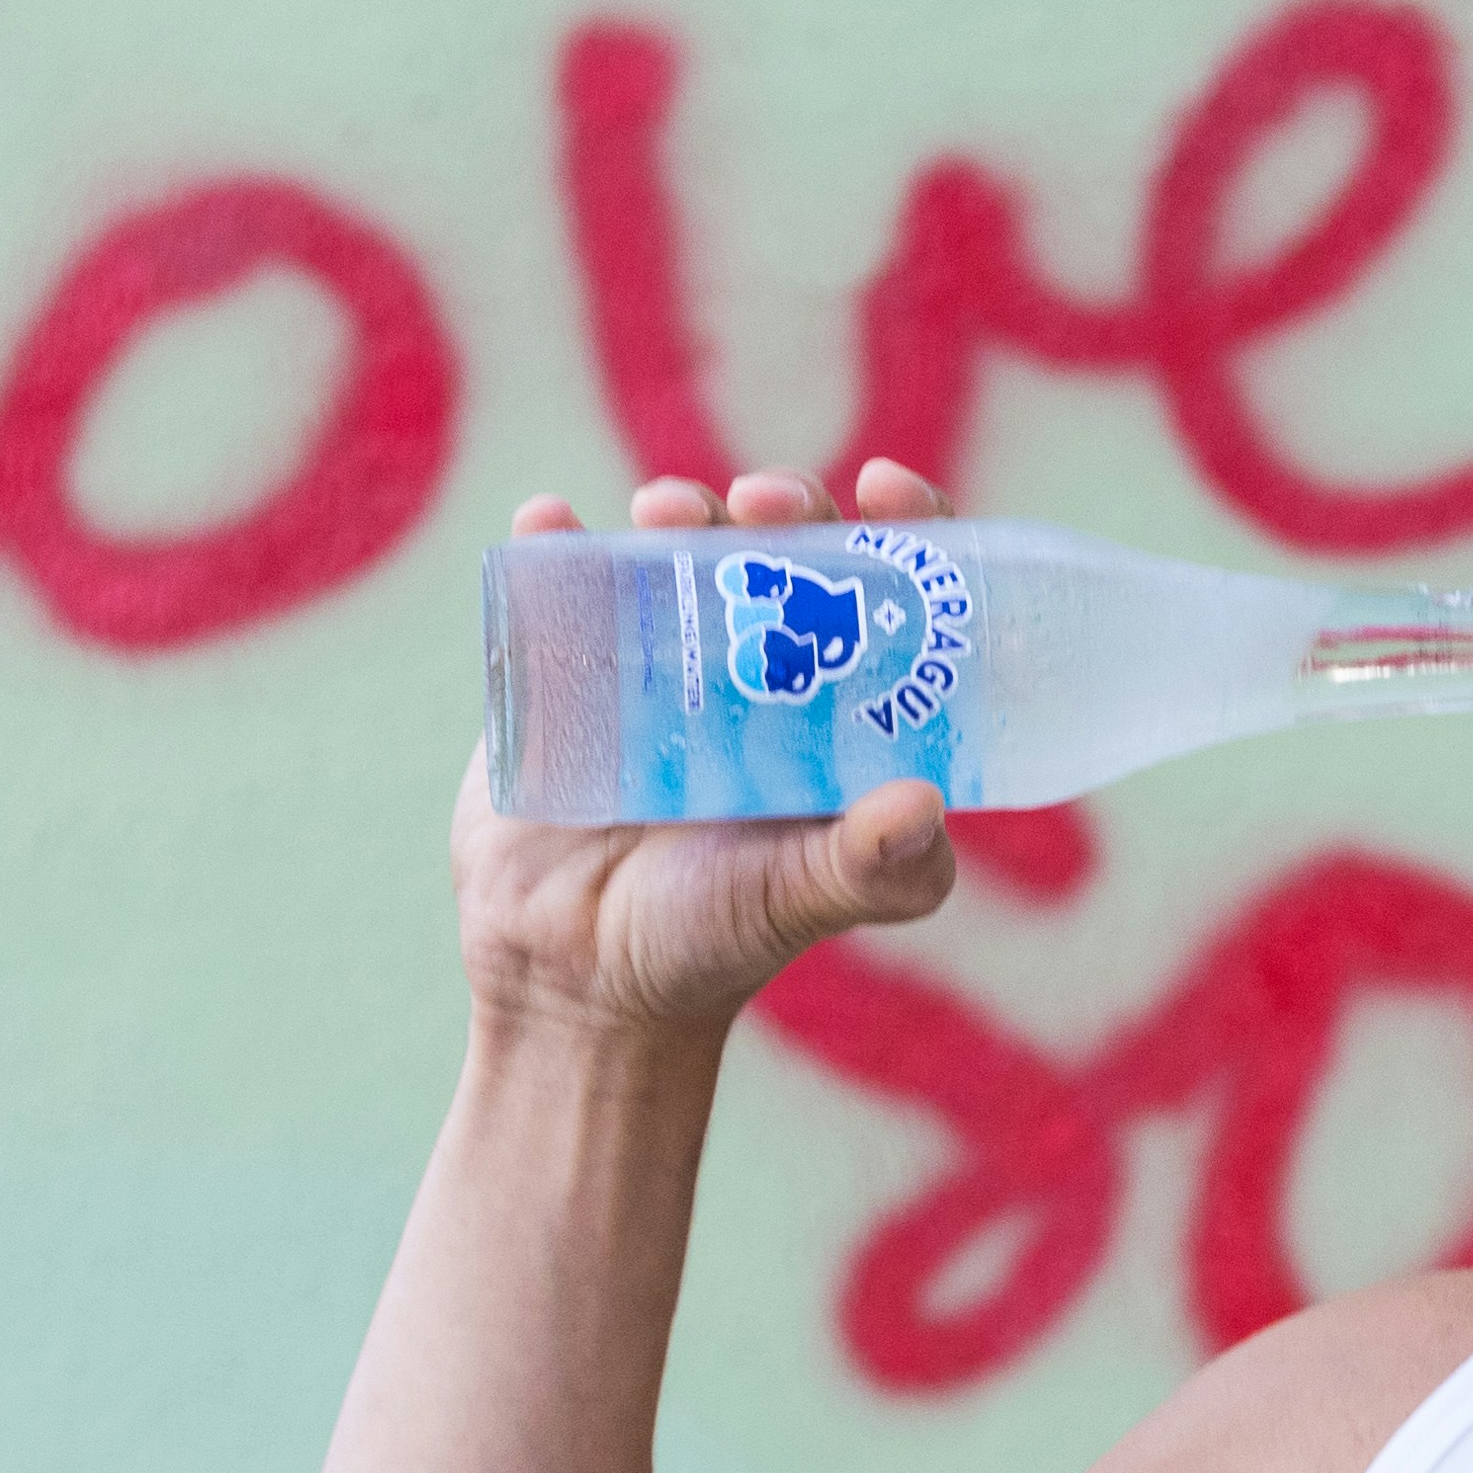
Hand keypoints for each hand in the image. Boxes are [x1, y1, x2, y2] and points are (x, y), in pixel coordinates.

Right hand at [453, 460, 963, 1044]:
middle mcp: (756, 672)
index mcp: (836, 709)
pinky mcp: (566, 672)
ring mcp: (657, 663)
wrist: (574, 982)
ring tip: (667, 512)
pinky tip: (551, 524)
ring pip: (679, 550)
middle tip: (763, 504)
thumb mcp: (797, 901)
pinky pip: (562, 586)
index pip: (888, 593)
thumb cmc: (710, 943)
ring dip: (681, 509)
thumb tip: (921, 803)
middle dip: (783, 504)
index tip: (887, 490)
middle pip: (784, 549)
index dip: (904, 531)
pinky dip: (555, 541)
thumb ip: (867, 867)